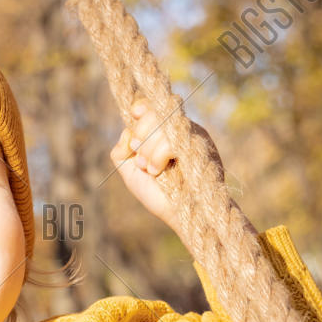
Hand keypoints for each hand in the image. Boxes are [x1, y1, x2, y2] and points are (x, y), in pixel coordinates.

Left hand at [109, 99, 221, 229]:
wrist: (181, 215)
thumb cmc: (158, 194)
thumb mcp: (130, 172)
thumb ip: (121, 152)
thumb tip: (127, 132)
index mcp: (165, 131)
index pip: (153, 105)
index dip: (142, 108)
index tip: (133, 115)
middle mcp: (181, 129)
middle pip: (157, 109)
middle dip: (142, 132)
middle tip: (140, 159)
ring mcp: (193, 136)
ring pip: (164, 121)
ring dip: (149, 148)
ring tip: (150, 169)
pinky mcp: (200, 146)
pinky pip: (172, 138)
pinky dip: (159, 155)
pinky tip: (158, 170)